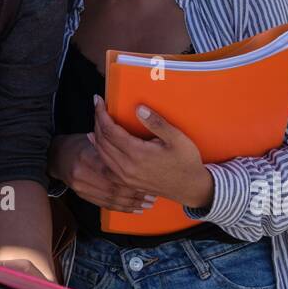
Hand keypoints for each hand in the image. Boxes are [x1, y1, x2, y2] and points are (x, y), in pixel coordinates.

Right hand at [50, 132, 148, 212]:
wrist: (57, 156)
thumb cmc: (80, 145)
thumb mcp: (94, 139)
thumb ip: (111, 146)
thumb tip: (136, 146)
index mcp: (87, 157)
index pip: (113, 172)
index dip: (132, 180)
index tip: (148, 181)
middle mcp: (82, 175)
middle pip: (114, 189)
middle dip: (136, 195)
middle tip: (152, 195)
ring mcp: (81, 187)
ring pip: (111, 200)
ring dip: (132, 204)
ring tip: (148, 204)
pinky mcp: (82, 195)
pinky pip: (105, 205)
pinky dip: (122, 208)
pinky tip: (135, 209)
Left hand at [90, 95, 214, 208]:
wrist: (190, 188)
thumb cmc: (185, 161)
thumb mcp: (176, 138)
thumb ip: (156, 123)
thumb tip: (138, 108)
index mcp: (137, 154)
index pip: (110, 130)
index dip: (101, 113)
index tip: (98, 100)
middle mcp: (127, 167)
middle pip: (102, 141)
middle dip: (97, 121)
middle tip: (98, 107)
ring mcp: (125, 177)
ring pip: (102, 154)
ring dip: (97, 136)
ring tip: (97, 121)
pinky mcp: (127, 183)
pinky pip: (106, 167)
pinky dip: (100, 153)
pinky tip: (100, 145)